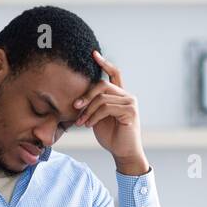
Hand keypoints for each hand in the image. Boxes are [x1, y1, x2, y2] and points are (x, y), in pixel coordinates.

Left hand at [73, 49, 148, 175]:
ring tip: (81, 122)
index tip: (94, 54)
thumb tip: (77, 98)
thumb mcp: (97, 118)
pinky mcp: (130, 111)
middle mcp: (127, 96)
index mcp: (120, 95)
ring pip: (102, 98)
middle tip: (75, 107)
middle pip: (102, 85)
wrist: (123, 152)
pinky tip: (89, 124)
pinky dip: (94, 116)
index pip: (115, 73)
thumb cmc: (111, 136)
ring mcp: (130, 103)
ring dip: (88, 110)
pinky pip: (106, 108)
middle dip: (86, 95)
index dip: (105, 63)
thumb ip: (93, 105)